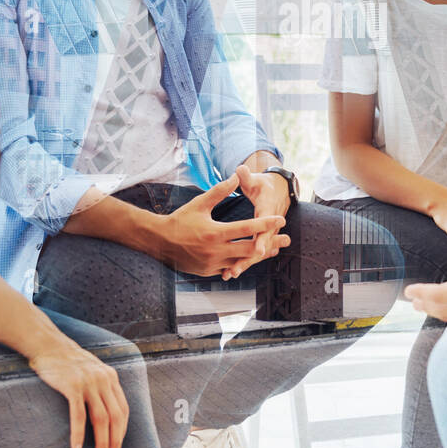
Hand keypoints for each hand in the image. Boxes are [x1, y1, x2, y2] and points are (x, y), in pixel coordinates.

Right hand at [28, 338, 129, 447]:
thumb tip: (105, 411)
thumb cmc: (67, 361)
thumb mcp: (92, 370)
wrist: (47, 344)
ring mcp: (89, 383)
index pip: (123, 410)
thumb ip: (101, 386)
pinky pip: (78, 415)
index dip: (122, 432)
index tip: (117, 447)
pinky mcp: (73, 386)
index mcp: (111, 377)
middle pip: (116, 417)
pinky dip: (79, 434)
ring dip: (101, 442)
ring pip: (101, 419)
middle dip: (115, 441)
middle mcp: (104, 380)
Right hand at [158, 173, 287, 277]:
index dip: (265, 223)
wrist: (159, 242)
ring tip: (276, 249)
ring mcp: (212, 264)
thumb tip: (235, 175)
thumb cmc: (180, 220)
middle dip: (270, 243)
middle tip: (287, 238)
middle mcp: (215, 251)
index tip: (280, 219)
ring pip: (242, 261)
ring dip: (260, 255)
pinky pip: (230, 267)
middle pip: (250, 249)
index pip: (246, 228)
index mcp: (215, 232)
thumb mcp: (199, 203)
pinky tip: (254, 258)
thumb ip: (219, 190)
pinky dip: (242, 262)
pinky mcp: (209, 272)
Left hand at [220, 165, 290, 280]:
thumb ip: (247, 176)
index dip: (262, 238)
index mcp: (268, 210)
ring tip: (229, 274)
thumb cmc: (265, 185)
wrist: (278, 191)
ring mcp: (264, 233)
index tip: (257, 249)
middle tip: (235, 269)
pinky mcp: (259, 238)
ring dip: (244, 263)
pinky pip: (251, 251)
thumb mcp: (257, 179)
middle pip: (259, 245)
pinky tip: (229, 271)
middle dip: (248, 259)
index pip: (266, 226)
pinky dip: (243, 261)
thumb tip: (241, 169)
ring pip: (255, 251)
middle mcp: (268, 225)